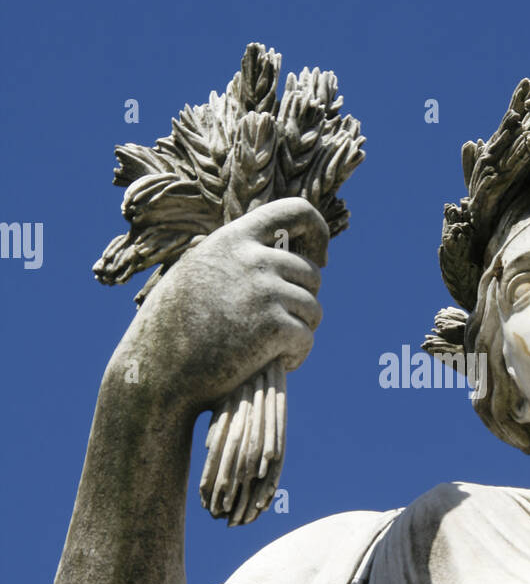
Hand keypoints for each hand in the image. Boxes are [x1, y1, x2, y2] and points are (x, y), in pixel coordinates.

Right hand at [113, 198, 328, 415]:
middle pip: (311, 273)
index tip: (318, 258)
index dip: (317, 232)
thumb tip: (275, 251)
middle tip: (281, 325)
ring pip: (313, 308)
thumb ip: (233, 257)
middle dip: (302, 301)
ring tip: (274, 347)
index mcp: (233, 239)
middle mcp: (252, 259)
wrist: (156, 373)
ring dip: (301, 329)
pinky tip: (275, 364)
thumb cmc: (171, 329)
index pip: (297, 210)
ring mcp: (264, 292)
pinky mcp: (273, 328)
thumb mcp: (195, 273)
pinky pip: (306, 338)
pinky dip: (297, 355)